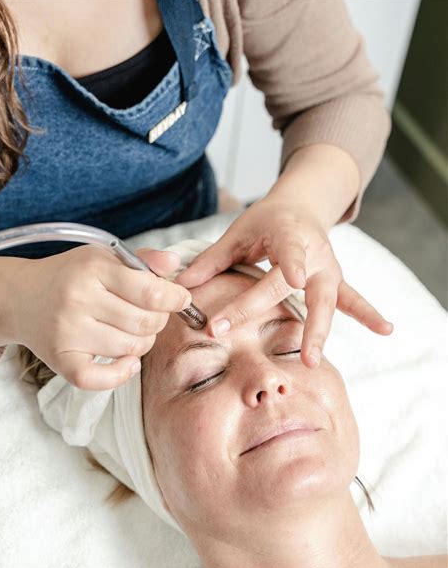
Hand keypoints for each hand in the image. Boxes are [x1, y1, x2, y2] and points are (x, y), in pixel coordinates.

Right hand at [12, 246, 191, 389]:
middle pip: (145, 323)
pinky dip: (121, 373)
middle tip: (152, 315)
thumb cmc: (71, 276)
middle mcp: (78, 298)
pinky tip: (127, 360)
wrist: (20, 297)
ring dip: (143, 342)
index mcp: (94, 268)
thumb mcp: (104, 257)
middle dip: (159, 320)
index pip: (150, 292)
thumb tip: (175, 263)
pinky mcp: (60, 359)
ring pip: (131, 348)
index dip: (175, 298)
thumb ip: (143, 259)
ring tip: (133, 330)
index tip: (180, 299)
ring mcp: (68, 331)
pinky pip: (100, 378)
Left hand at [175, 195, 392, 368]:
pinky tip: (386, 330)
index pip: (284, 256)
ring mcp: (328, 268)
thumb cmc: (265, 222)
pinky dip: (368, 315)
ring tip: (314, 360)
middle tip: (263, 339)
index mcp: (288, 234)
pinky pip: (352, 299)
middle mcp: (313, 253)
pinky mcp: (335, 280)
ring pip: (328, 301)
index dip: (290, 266)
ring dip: (321, 330)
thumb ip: (212, 260)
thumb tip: (181, 287)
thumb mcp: (238, 232)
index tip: (292, 279)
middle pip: (300, 288)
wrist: (300, 207)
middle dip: (281, 315)